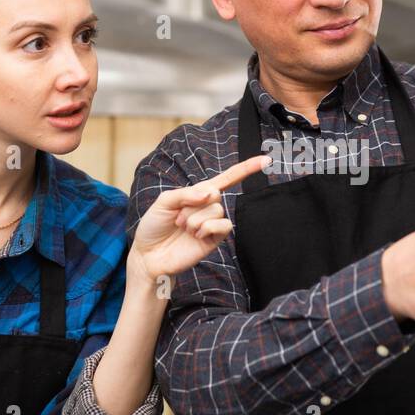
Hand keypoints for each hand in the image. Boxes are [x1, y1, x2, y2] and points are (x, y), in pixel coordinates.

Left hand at [130, 155, 271, 285]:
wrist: (149, 255)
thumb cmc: (154, 226)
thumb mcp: (164, 201)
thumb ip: (186, 193)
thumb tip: (211, 192)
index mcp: (198, 193)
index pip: (227, 178)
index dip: (246, 168)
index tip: (266, 160)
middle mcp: (209, 207)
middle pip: (215, 194)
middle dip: (193, 205)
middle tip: (178, 218)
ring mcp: (213, 223)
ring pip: (217, 210)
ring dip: (195, 219)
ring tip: (183, 228)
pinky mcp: (215, 239)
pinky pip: (223, 226)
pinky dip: (207, 228)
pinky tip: (196, 235)